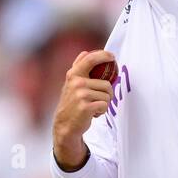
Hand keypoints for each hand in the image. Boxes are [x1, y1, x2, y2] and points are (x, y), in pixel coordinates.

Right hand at [52, 50, 116, 170]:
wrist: (65, 125)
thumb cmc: (72, 103)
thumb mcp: (71, 84)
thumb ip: (78, 68)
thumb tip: (85, 52)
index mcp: (74, 74)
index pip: (90, 59)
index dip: (103, 55)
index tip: (112, 57)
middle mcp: (77, 82)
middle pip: (106, 84)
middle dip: (108, 94)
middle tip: (100, 100)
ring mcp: (81, 95)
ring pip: (107, 96)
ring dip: (104, 103)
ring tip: (93, 107)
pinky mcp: (86, 107)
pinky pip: (104, 105)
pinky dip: (102, 111)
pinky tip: (93, 114)